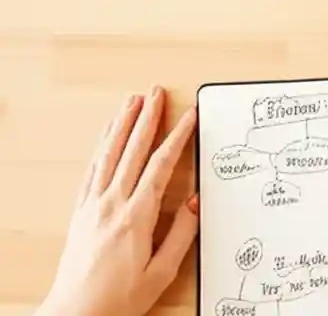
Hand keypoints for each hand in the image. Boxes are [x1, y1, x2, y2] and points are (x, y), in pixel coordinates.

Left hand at [38, 87, 199, 315]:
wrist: (75, 314)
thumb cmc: (119, 298)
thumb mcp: (162, 272)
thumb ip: (181, 234)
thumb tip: (193, 202)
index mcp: (136, 217)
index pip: (160, 166)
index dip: (177, 137)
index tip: (188, 117)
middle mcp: (111, 205)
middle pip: (132, 150)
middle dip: (147, 118)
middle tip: (156, 92)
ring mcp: (92, 206)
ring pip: (108, 155)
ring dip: (121, 125)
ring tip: (131, 103)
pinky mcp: (80, 212)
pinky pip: (91, 171)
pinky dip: (101, 149)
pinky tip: (107, 137)